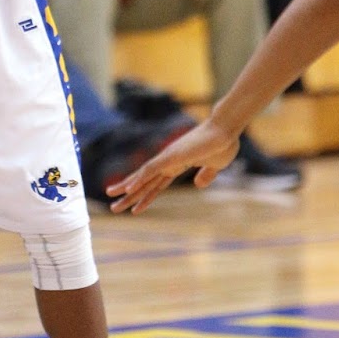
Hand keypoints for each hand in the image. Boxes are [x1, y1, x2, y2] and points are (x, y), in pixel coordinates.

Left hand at [107, 117, 240, 212]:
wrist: (226, 129)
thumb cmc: (222, 144)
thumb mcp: (215, 166)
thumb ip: (206, 175)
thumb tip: (198, 185)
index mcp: (177, 165)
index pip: (156, 184)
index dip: (145, 197)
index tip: (134, 207)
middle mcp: (168, 161)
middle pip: (145, 182)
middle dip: (129, 196)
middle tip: (113, 207)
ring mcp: (168, 158)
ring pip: (143, 177)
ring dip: (127, 190)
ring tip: (112, 201)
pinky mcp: (171, 156)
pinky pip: (151, 170)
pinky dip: (138, 179)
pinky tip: (127, 189)